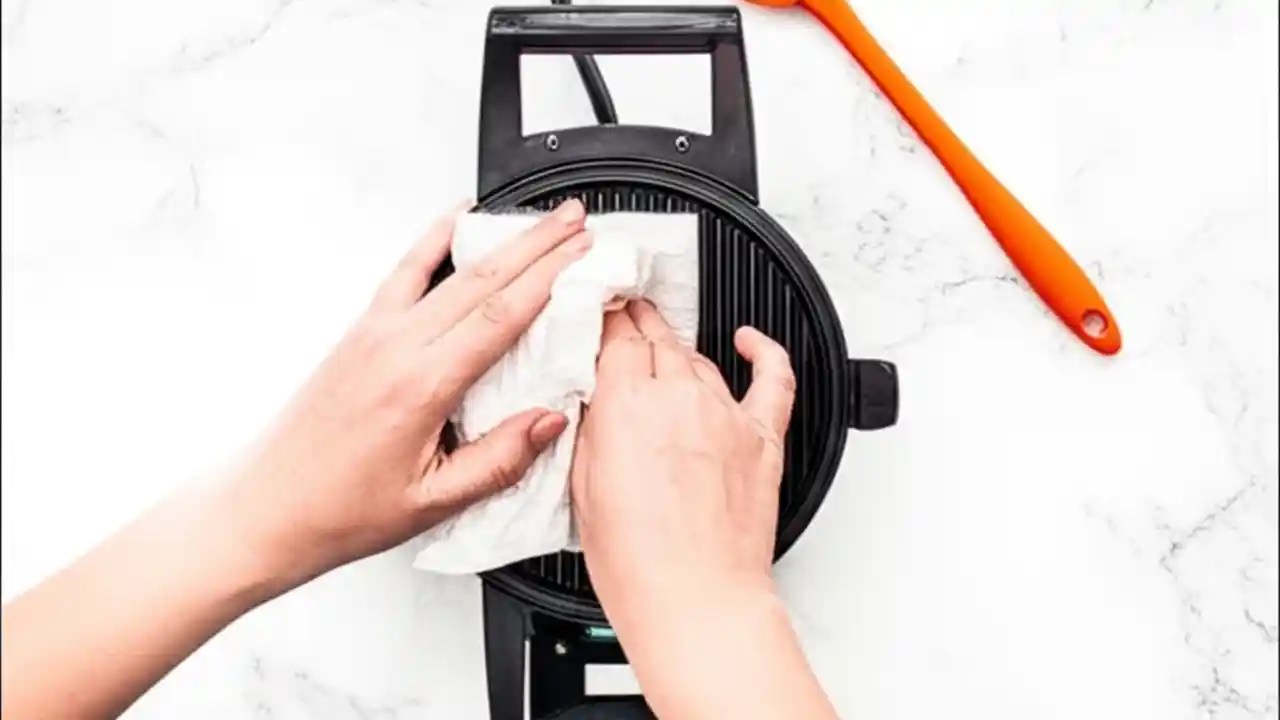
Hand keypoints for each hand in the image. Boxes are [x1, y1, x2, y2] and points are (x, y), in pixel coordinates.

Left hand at [228, 198, 591, 587]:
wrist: (268, 506)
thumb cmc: (339, 508)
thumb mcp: (435, 502)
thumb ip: (500, 459)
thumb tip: (550, 420)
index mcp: (420, 386)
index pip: (501, 315)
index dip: (549, 277)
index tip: (582, 253)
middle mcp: (395, 347)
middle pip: (482, 278)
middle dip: (536, 243)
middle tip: (575, 220)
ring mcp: (374, 333)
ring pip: (447, 268)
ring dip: (498, 238)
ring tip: (536, 218)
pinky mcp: (360, 332)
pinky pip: (405, 272)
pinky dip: (433, 239)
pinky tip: (454, 220)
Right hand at [570, 302, 835, 718]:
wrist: (695, 600)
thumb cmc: (637, 562)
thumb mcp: (582, 485)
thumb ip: (591, 430)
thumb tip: (597, 404)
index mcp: (628, 403)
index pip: (616, 335)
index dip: (607, 318)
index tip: (601, 310)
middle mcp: (680, 398)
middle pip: (657, 338)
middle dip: (637, 322)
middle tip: (625, 315)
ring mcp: (725, 415)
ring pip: (699, 359)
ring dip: (677, 349)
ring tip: (663, 346)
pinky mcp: (761, 437)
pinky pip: (773, 379)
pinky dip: (765, 351)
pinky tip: (751, 341)